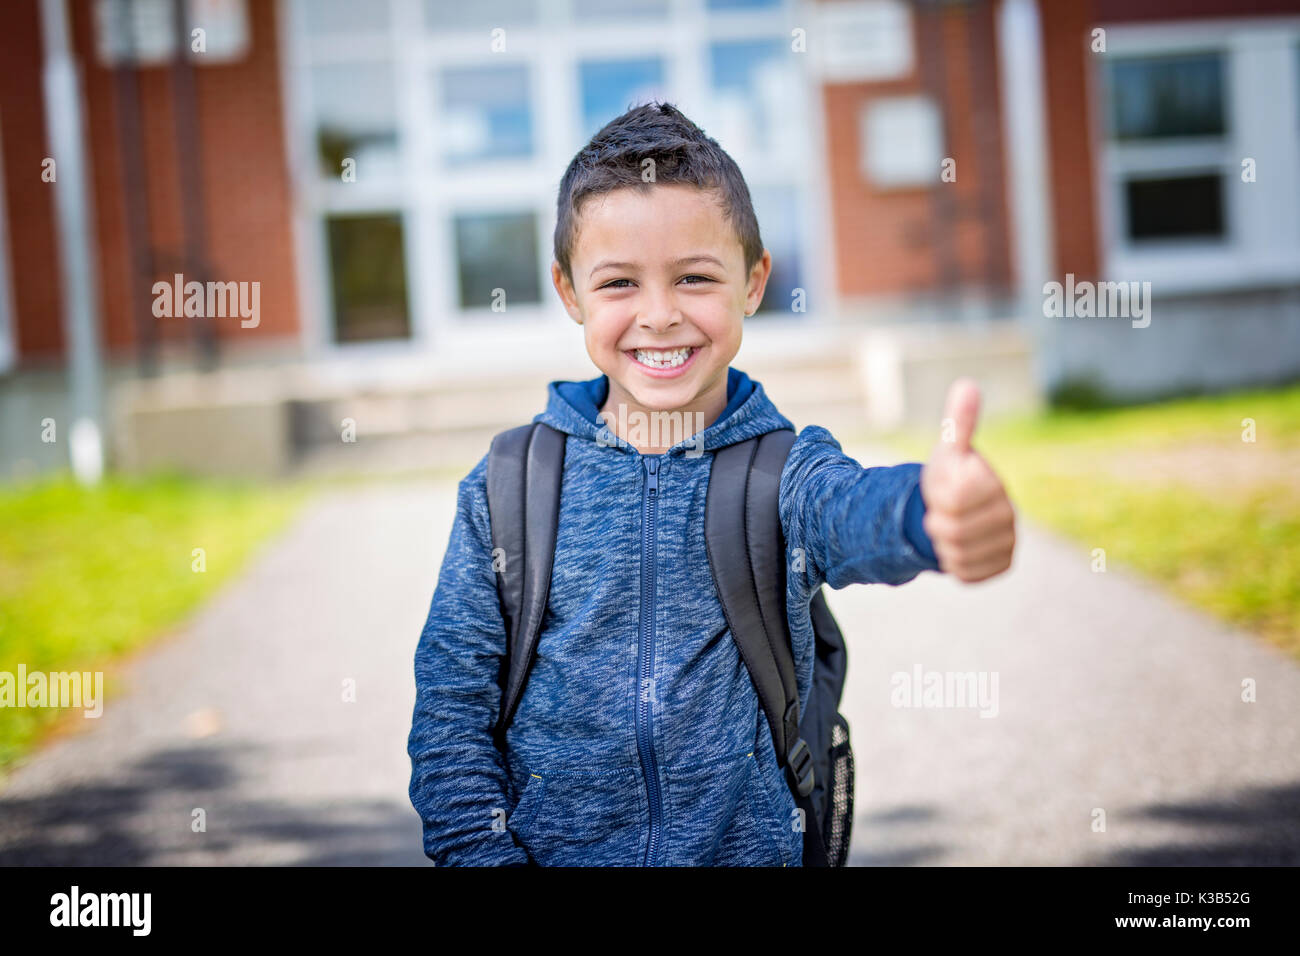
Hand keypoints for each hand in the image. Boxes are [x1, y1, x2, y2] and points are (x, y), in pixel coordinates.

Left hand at [920, 379, 1015, 582]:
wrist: (958, 513)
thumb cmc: (951, 477)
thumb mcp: (949, 451)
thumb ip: (958, 423)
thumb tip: (967, 384)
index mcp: (995, 486)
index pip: (955, 499)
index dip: (938, 497)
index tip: (942, 491)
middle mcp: (1009, 516)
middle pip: (953, 531)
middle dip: (937, 523)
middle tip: (940, 514)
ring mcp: (1008, 543)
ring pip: (957, 555)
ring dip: (942, 544)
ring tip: (948, 529)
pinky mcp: (1001, 566)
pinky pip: (965, 574)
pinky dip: (952, 564)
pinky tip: (957, 549)